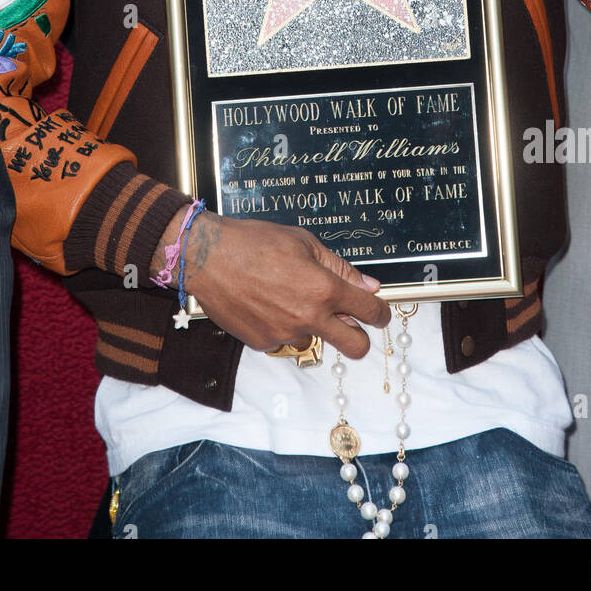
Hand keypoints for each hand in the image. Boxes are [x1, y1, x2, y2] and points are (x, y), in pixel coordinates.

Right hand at [175, 210, 390, 357]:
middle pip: (356, 347)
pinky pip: (286, 340)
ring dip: (313, 326)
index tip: (380, 313)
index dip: (381, 313)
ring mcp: (286, 333)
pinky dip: (283, 326)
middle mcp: (309, 317)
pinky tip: (268, 303)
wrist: (208, 256)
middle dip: (360, 338)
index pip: (370, 311)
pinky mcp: (263, 343)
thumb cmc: (254, 242)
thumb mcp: (304, 243)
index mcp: (324, 289)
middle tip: (351, 324)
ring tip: (289, 298)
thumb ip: (339, 267)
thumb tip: (368, 286)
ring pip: (316, 340)